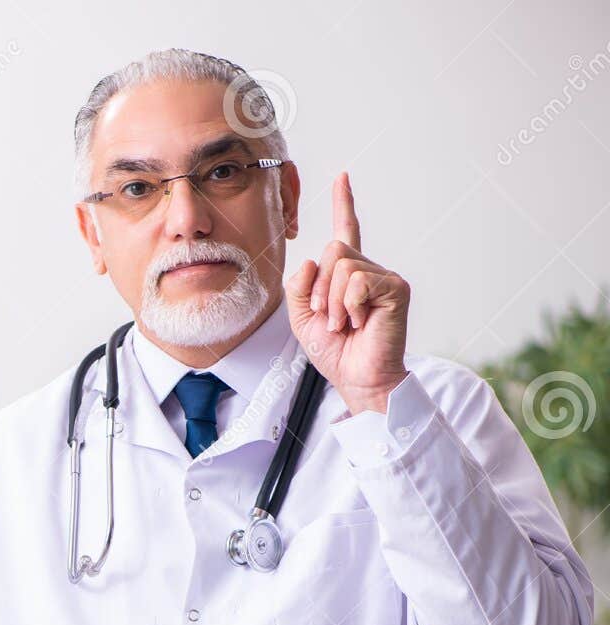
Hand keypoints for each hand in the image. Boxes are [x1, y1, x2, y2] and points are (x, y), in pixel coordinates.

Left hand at [284, 172, 410, 414]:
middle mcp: (368, 270)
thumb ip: (299, 286)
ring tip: (345, 323)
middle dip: (319, 288)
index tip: (342, 177)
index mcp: (346, 275)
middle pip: (334, 250)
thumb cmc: (334, 350)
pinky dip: (349, 304)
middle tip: (327, 317)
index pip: (346, 231)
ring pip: (343, 266)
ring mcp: (384, 278)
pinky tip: (359, 321)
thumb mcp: (302, 316)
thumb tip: (312, 260)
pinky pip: (359, 281)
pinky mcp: (396, 289)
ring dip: (333, 301)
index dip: (344, 204)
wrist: (356, 377)